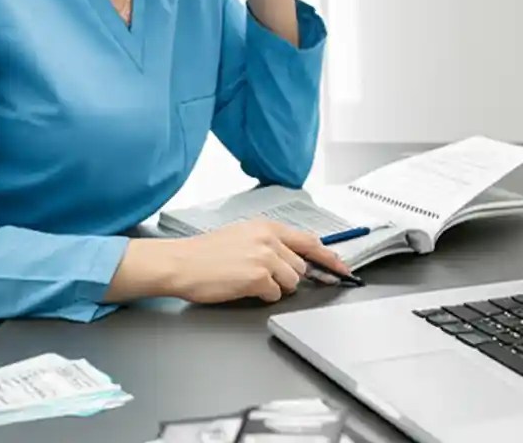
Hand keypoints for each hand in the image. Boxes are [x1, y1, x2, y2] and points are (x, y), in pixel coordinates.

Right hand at [164, 220, 351, 303]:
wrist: (181, 263)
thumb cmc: (205, 253)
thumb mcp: (241, 236)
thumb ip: (269, 243)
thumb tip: (291, 258)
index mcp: (267, 227)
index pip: (309, 241)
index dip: (328, 257)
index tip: (341, 267)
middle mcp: (270, 239)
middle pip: (301, 266)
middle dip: (288, 276)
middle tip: (266, 278)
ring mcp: (266, 258)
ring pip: (291, 282)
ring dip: (276, 287)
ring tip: (249, 280)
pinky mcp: (259, 278)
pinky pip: (275, 295)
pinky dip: (262, 296)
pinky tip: (243, 288)